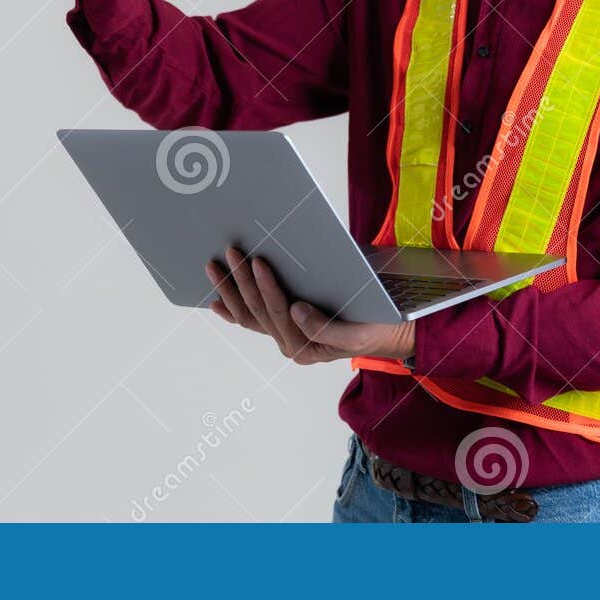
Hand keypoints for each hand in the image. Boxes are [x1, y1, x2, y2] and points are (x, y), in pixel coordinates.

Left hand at [206, 246, 414, 364]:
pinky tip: (216, 303)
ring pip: (249, 315)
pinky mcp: (284, 328)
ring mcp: (284, 336)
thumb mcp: (358, 332)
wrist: (385, 334)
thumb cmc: (374, 327)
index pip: (278, 312)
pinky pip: (253, 322)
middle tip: (232, 252)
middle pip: (257, 311)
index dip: (266, 286)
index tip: (258, 261)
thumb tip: (296, 310)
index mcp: (305, 347)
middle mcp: (290, 344)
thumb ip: (326, 328)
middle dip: (242, 281)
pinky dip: (233, 311)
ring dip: (230, 291)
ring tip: (214, 268)